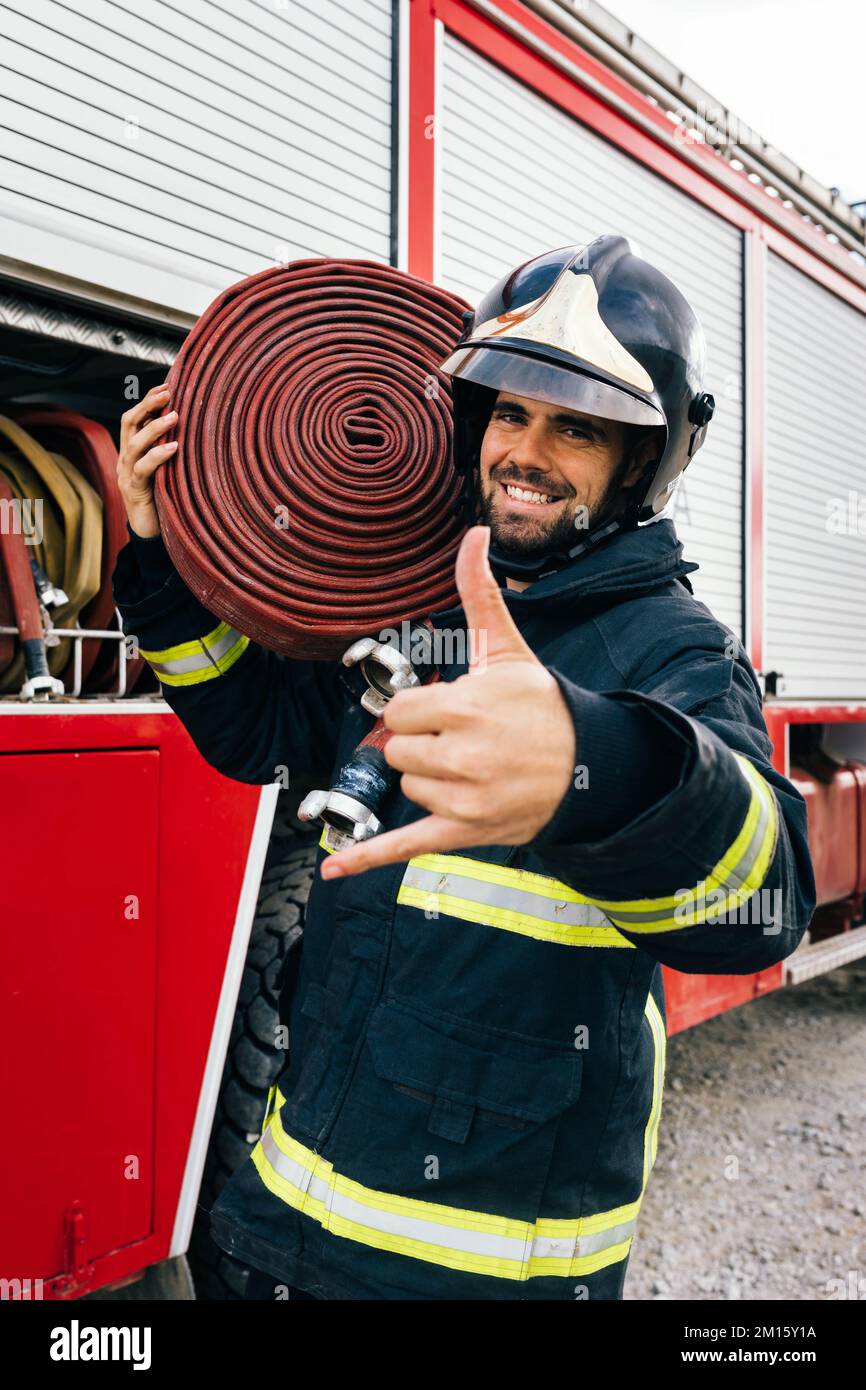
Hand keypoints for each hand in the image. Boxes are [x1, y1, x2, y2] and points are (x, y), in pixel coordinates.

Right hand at [116, 382, 177, 536]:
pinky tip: (174, 448)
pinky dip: (157, 456)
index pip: (135, 417)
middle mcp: (126, 460)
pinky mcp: (135, 492)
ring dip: (155, 427)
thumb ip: (172, 450)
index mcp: (132, 451)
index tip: (167, 384)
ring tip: (175, 415)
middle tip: (168, 392)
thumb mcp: (169, 470)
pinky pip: (143, 469)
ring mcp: (127, 475)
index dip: (147, 399)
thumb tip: (196, 428)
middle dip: (147, 404)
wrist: (150, 535)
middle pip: (129, 422)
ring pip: (134, 443)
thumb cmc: (164, 500)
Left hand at [320, 526, 575, 879]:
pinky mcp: (464, 833)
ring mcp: (463, 799)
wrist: (591, 766)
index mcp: (466, 707)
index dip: (421, 710)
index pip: (403, 712)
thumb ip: (479, 593)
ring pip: (408, 787)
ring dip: (429, 779)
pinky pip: (404, 847)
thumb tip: (471, 533)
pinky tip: (333, 869)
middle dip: (424, 744)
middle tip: (463, 742)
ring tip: (472, 771)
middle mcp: (463, 756)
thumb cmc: (543, 706)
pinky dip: (366, 859)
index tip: (449, 711)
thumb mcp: (507, 649)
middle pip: (400, 751)